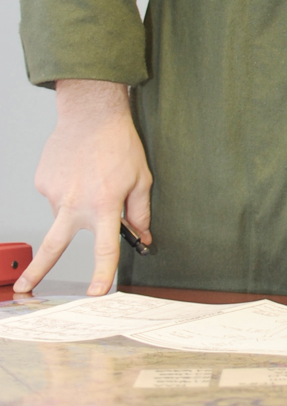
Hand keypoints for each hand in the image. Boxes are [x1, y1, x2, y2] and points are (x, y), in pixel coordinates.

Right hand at [18, 80, 151, 296]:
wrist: (89, 114)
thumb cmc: (118, 143)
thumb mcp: (140, 179)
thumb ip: (139, 212)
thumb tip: (140, 235)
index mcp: (104, 205)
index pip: (104, 248)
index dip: (101, 273)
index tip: (96, 292)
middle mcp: (76, 203)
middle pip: (54, 246)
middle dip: (38, 271)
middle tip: (26, 289)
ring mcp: (55, 193)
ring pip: (63, 215)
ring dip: (75, 208)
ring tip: (89, 181)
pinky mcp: (42, 183)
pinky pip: (56, 196)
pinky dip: (67, 191)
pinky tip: (76, 173)